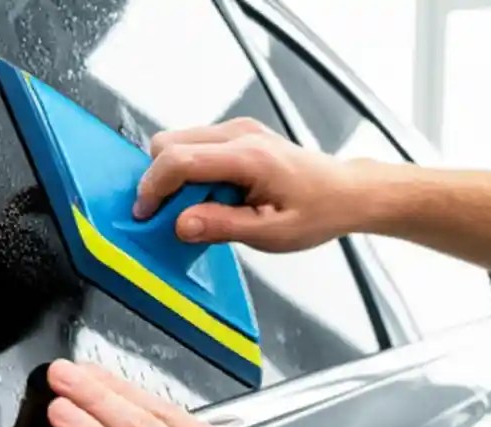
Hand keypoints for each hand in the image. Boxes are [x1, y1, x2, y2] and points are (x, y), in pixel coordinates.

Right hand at [133, 117, 378, 251]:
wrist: (345, 193)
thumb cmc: (317, 211)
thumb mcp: (270, 233)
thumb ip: (221, 227)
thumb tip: (180, 224)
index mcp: (248, 156)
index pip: (179, 159)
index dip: (153, 188)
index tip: (145, 215)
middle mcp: (239, 133)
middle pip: (169, 143)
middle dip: (161, 181)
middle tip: (175, 215)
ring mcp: (237, 130)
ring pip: (178, 143)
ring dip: (176, 177)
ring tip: (201, 208)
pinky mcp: (236, 134)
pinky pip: (194, 147)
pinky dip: (190, 172)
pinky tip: (212, 197)